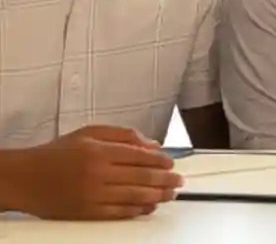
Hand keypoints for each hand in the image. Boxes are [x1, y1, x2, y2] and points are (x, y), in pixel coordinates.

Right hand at [1, 125, 182, 219]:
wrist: (25, 178)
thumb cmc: (57, 153)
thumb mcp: (89, 133)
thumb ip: (123, 135)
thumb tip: (152, 144)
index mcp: (99, 151)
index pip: (140, 156)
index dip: (161, 161)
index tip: (171, 163)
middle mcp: (97, 173)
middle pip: (142, 177)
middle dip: (166, 180)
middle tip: (179, 181)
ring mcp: (93, 195)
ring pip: (135, 196)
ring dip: (158, 196)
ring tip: (171, 194)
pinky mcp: (87, 213)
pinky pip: (119, 213)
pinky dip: (138, 210)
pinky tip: (149, 206)